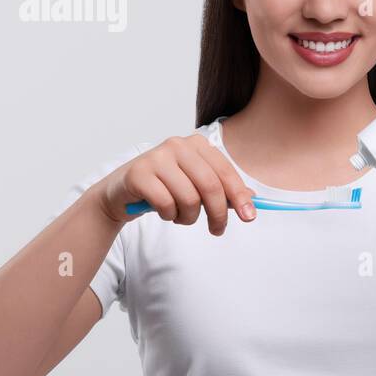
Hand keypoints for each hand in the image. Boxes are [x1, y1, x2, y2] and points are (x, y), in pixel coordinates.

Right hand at [94, 134, 256, 234]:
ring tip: (181, 217)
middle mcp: (178, 145)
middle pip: (210, 186)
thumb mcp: (196, 185)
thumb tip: (252, 199)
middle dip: (218, 214)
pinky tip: (163, 212)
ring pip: (188, 198)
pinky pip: (166, 204)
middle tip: (217, 230)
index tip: (249, 217)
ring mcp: (157, 157)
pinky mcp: (139, 173)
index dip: (239, 196)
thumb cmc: (165, 187)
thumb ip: (222, 189)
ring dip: (188, 217)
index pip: (225, 172)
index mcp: (197, 145)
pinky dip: (169, 215)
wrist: (123, 192)